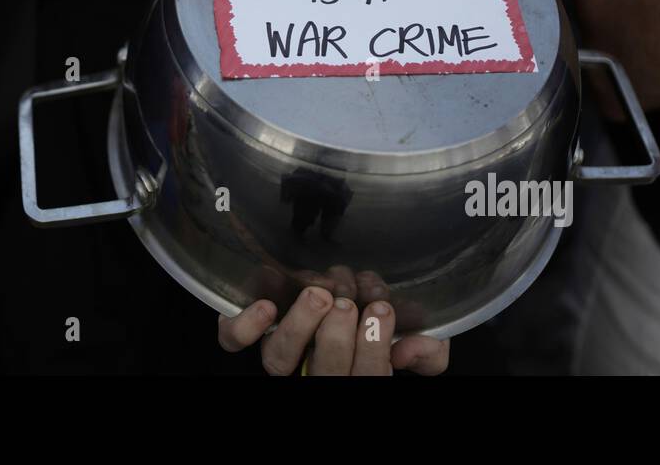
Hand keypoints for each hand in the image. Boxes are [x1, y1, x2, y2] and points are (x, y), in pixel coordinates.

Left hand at [218, 276, 449, 376]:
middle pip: (323, 373)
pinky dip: (246, 326)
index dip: (374, 349)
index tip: (382, 310)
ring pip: (277, 359)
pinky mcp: (248, 329)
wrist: (335, 282)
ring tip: (317, 295)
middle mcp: (316, 368)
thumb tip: (411, 349)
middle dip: (337, 337)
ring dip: (298, 326)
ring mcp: (280, 349)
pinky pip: (234, 340)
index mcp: (355, 372)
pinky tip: (266, 306)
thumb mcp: (411, 329)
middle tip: (345, 303)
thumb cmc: (374, 310)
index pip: (367, 378)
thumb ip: (425, 347)